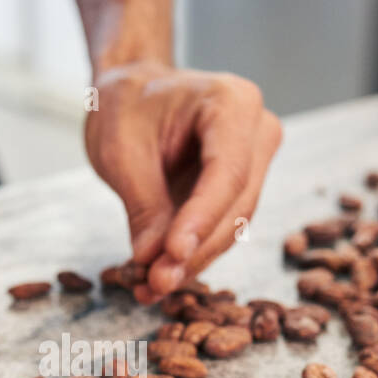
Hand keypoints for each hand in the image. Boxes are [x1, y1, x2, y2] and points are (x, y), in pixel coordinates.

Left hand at [84, 62, 281, 302]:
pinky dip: (192, 254)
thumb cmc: (126, 104)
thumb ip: (143, 205)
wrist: (133, 91)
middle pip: (236, 204)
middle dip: (195, 250)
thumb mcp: (120, 150)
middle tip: (156, 283)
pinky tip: (160, 277)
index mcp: (232, 102)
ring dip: (193, 261)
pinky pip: (221, 228)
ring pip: (232, 224)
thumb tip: (152, 262)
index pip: (227, 172)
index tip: (172, 256)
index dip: (201, 220)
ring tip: (151, 286)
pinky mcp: (242, 187)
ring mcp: (255, 160)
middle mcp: (257, 130)